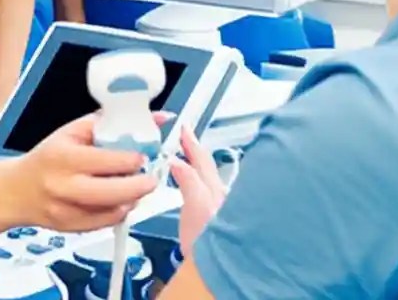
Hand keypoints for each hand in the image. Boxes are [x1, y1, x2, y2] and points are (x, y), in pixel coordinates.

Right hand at [12, 114, 162, 232]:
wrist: (18, 190)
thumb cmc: (47, 158)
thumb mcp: (71, 132)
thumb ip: (110, 123)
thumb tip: (153, 118)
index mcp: (64, 157)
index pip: (109, 160)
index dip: (132, 159)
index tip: (142, 155)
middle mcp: (63, 185)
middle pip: (114, 192)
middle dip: (140, 185)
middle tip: (150, 179)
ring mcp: (67, 210)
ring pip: (113, 211)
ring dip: (132, 199)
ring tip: (133, 187)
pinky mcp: (71, 228)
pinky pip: (106, 223)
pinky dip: (119, 212)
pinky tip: (119, 201)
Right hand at [169, 124, 227, 257]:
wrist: (216, 271)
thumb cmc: (211, 243)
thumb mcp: (195, 206)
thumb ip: (187, 180)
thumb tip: (177, 161)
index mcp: (214, 190)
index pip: (202, 159)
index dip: (191, 142)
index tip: (183, 127)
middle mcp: (220, 198)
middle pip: (207, 169)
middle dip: (195, 154)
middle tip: (183, 139)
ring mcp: (218, 211)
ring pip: (207, 182)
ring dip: (195, 170)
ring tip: (183, 161)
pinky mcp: (213, 224)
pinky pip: (205, 197)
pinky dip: (196, 188)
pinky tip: (191, 193)